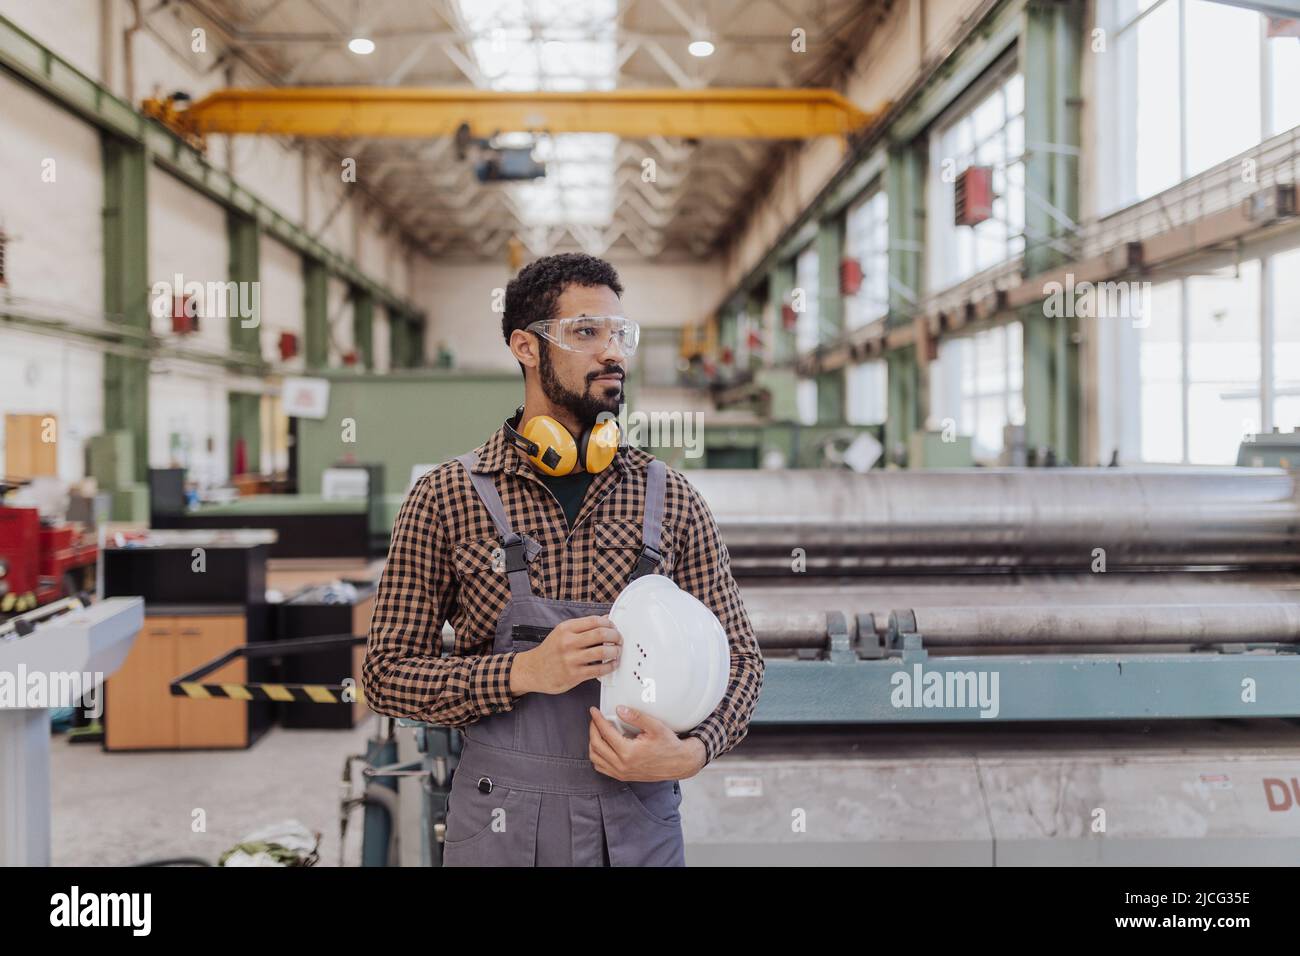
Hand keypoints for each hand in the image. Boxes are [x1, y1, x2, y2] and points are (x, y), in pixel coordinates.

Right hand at [510, 615, 620, 695]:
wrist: (533, 670)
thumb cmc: (550, 651)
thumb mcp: (562, 632)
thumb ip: (583, 626)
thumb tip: (605, 620)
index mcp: (566, 629)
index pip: (594, 621)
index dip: (609, 624)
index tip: (614, 628)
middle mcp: (568, 642)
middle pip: (601, 634)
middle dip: (615, 636)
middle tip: (619, 640)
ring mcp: (571, 659)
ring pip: (602, 652)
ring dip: (615, 651)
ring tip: (617, 652)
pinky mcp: (574, 675)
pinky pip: (599, 670)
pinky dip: (610, 666)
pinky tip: (612, 664)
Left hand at [587, 705, 707, 780]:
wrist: (679, 763)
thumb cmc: (669, 746)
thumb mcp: (655, 727)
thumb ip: (636, 717)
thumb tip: (619, 710)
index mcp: (628, 752)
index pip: (605, 733)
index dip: (597, 719)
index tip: (594, 711)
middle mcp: (622, 765)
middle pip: (596, 745)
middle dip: (592, 729)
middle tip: (595, 719)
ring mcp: (621, 773)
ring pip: (596, 758)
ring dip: (593, 743)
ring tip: (597, 731)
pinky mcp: (623, 776)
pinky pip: (602, 768)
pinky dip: (597, 756)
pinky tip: (602, 746)